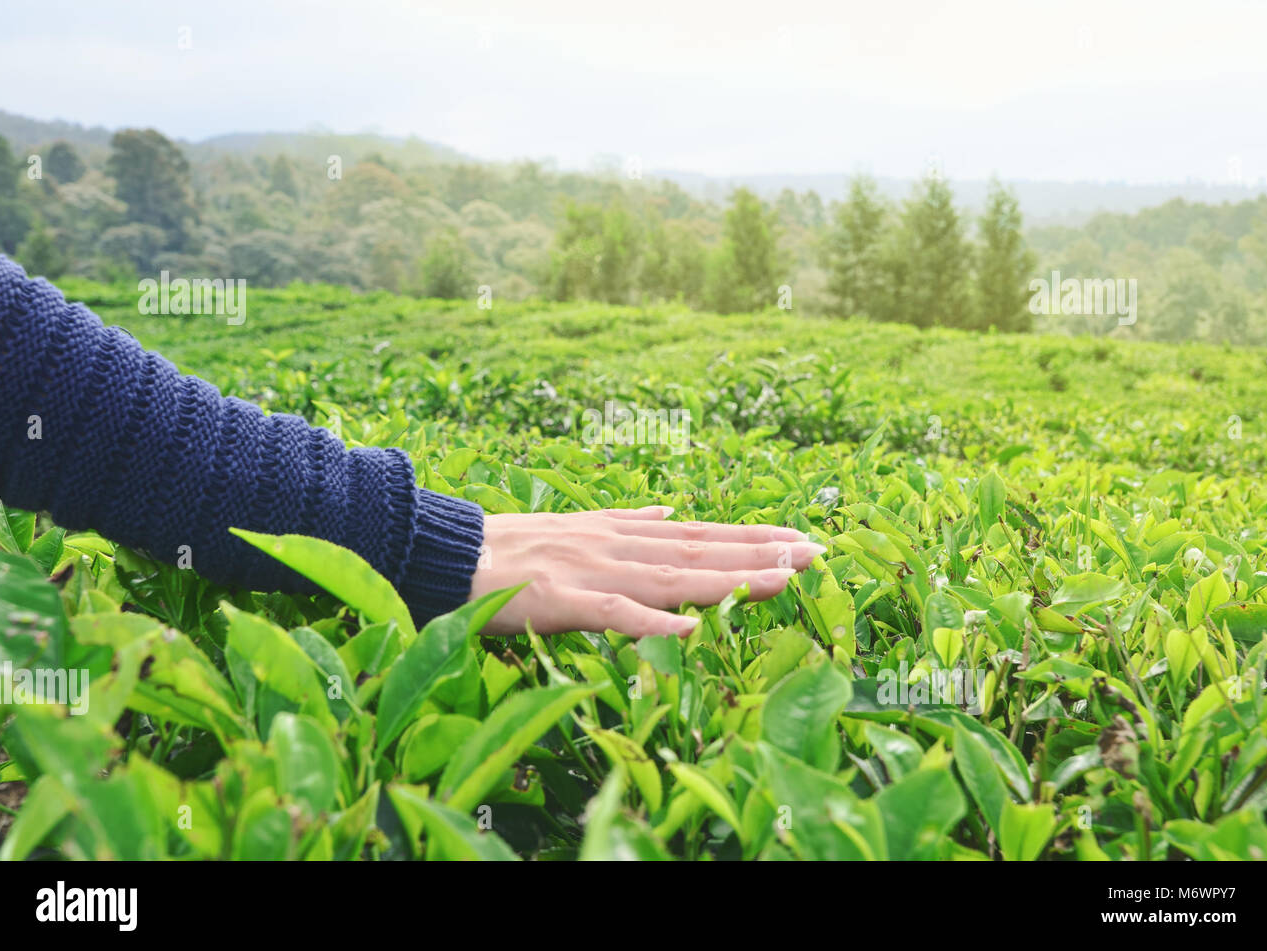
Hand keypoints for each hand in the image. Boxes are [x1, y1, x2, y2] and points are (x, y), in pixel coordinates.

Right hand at [468, 506, 824, 636]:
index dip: (752, 536)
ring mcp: (591, 570)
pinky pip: (613, 613)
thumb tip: (668, 510)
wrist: (448, 554)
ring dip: (728, 578)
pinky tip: (692, 628)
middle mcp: (616, 544)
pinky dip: (652, 620)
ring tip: (782, 580)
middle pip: (700, 549)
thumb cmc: (511, 547)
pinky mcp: (561, 599)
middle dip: (761, 552)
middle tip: (818, 554)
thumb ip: (625, 522)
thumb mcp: (576, 525)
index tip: (800, 539)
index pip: (699, 533)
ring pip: (671, 575)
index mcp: (621, 532)